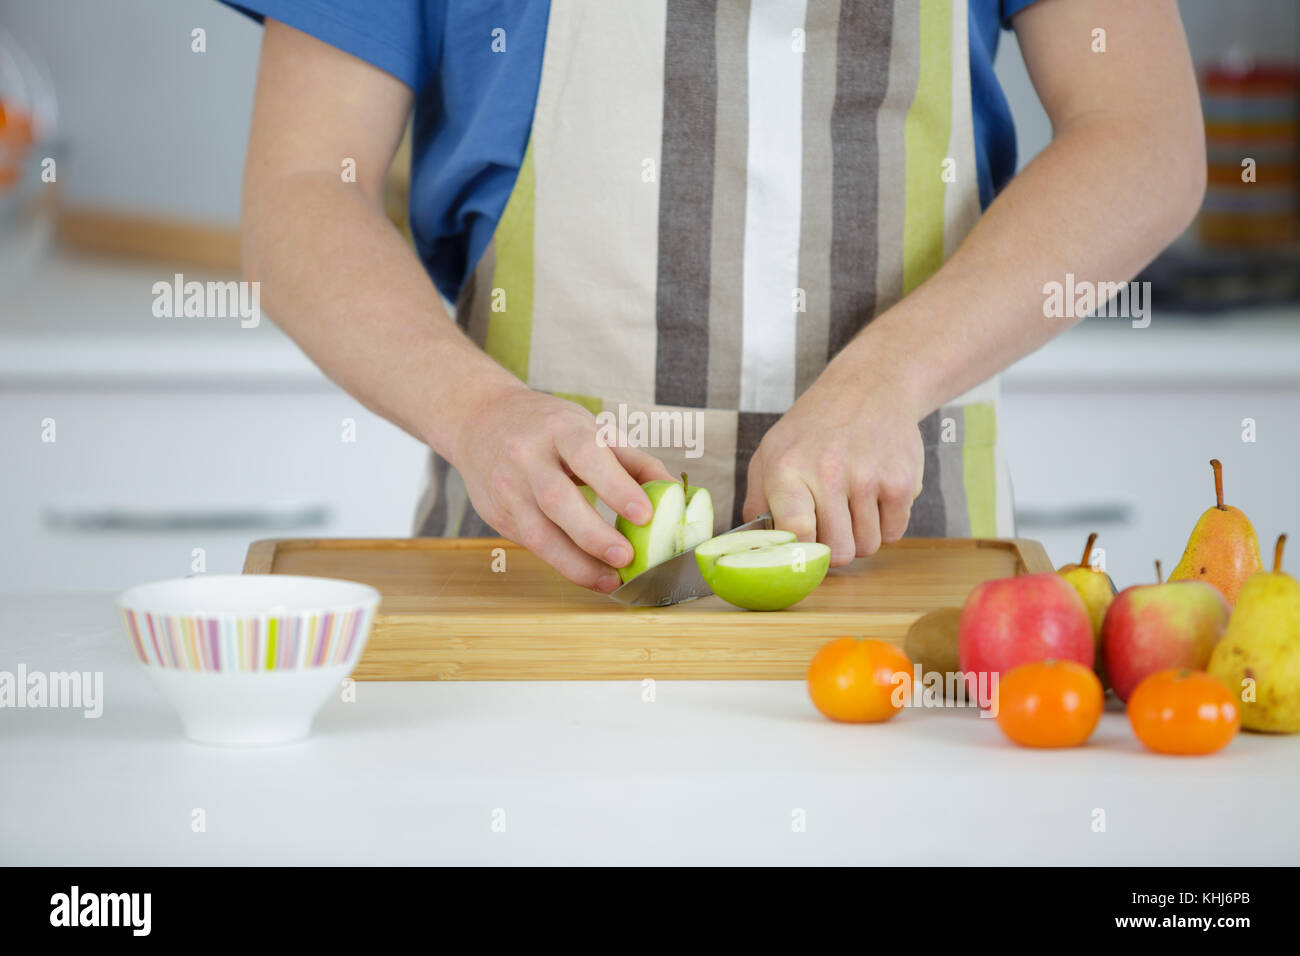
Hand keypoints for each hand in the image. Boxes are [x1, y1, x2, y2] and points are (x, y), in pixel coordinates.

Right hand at [452, 384, 672, 590]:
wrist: (481, 421)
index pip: (587, 455)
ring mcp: (507, 487)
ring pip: (538, 532)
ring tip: (610, 580)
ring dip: (576, 563)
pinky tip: (588, 574)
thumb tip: (674, 494)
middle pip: (557, 499)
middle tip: (626, 558)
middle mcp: (526, 455)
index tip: (645, 515)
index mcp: (559, 427)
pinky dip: (562, 563)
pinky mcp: (497, 514)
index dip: (616, 486)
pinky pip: (531, 544)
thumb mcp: (590, 428)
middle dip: (593, 534)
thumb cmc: (549, 427)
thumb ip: (633, 461)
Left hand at [742, 375, 923, 565]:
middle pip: (838, 552)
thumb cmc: (813, 428)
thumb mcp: (770, 453)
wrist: (869, 387)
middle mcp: (828, 473)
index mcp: (788, 469)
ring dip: (861, 536)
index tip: (802, 548)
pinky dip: (886, 524)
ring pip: (868, 547)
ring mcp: (869, 477)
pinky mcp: (902, 481)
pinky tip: (874, 496)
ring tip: (852, 506)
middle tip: (831, 526)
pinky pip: (894, 533)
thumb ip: (757, 503)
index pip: (796, 532)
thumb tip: (757, 548)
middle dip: (834, 548)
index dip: (801, 552)